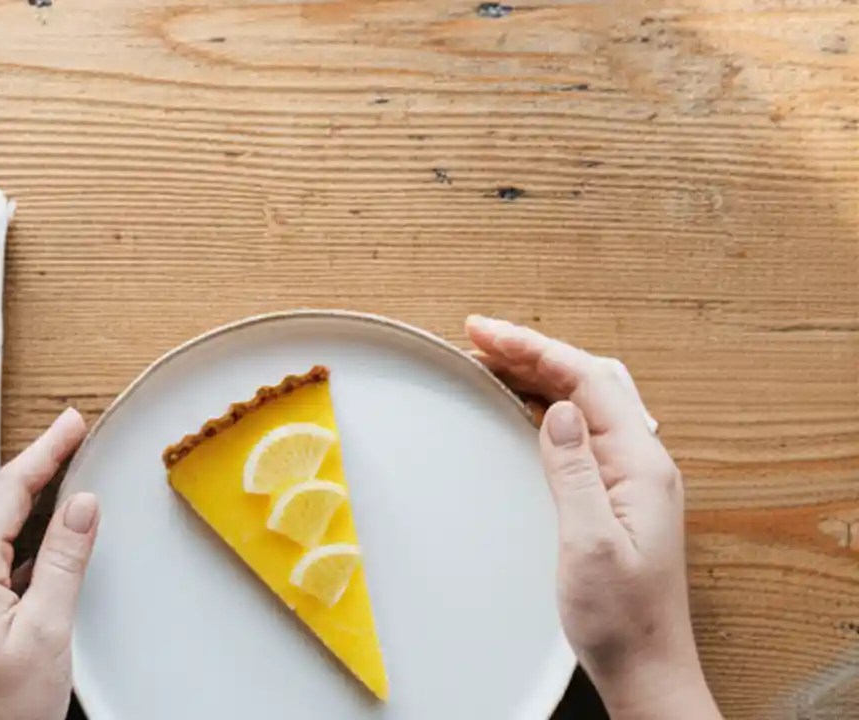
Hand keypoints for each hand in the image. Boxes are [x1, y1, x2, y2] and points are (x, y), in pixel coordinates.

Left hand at [0, 409, 99, 719]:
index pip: (7, 493)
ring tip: (65, 474)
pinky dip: (19, 543)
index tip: (70, 422)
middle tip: (71, 435)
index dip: (44, 452)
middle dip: (36, 469)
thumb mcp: (47, 632)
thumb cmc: (1, 714)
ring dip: (28, 505)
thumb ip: (64, 561)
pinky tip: (44, 540)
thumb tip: (80, 505)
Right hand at [466, 316, 720, 719]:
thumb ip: (575, 470)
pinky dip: (546, 405)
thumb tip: (559, 409)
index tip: (485, 331)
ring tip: (490, 358)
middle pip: (588, 381)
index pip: (588, 382)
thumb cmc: (620, 617)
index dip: (534, 349)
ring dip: (538, 374)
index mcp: (641, 466)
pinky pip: (581, 431)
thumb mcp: (590, 543)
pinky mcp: (614, 494)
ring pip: (584, 402)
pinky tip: (520, 404)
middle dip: (533, 350)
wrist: (644, 666)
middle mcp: (641, 462)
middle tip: (478, 336)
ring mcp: (629, 478)